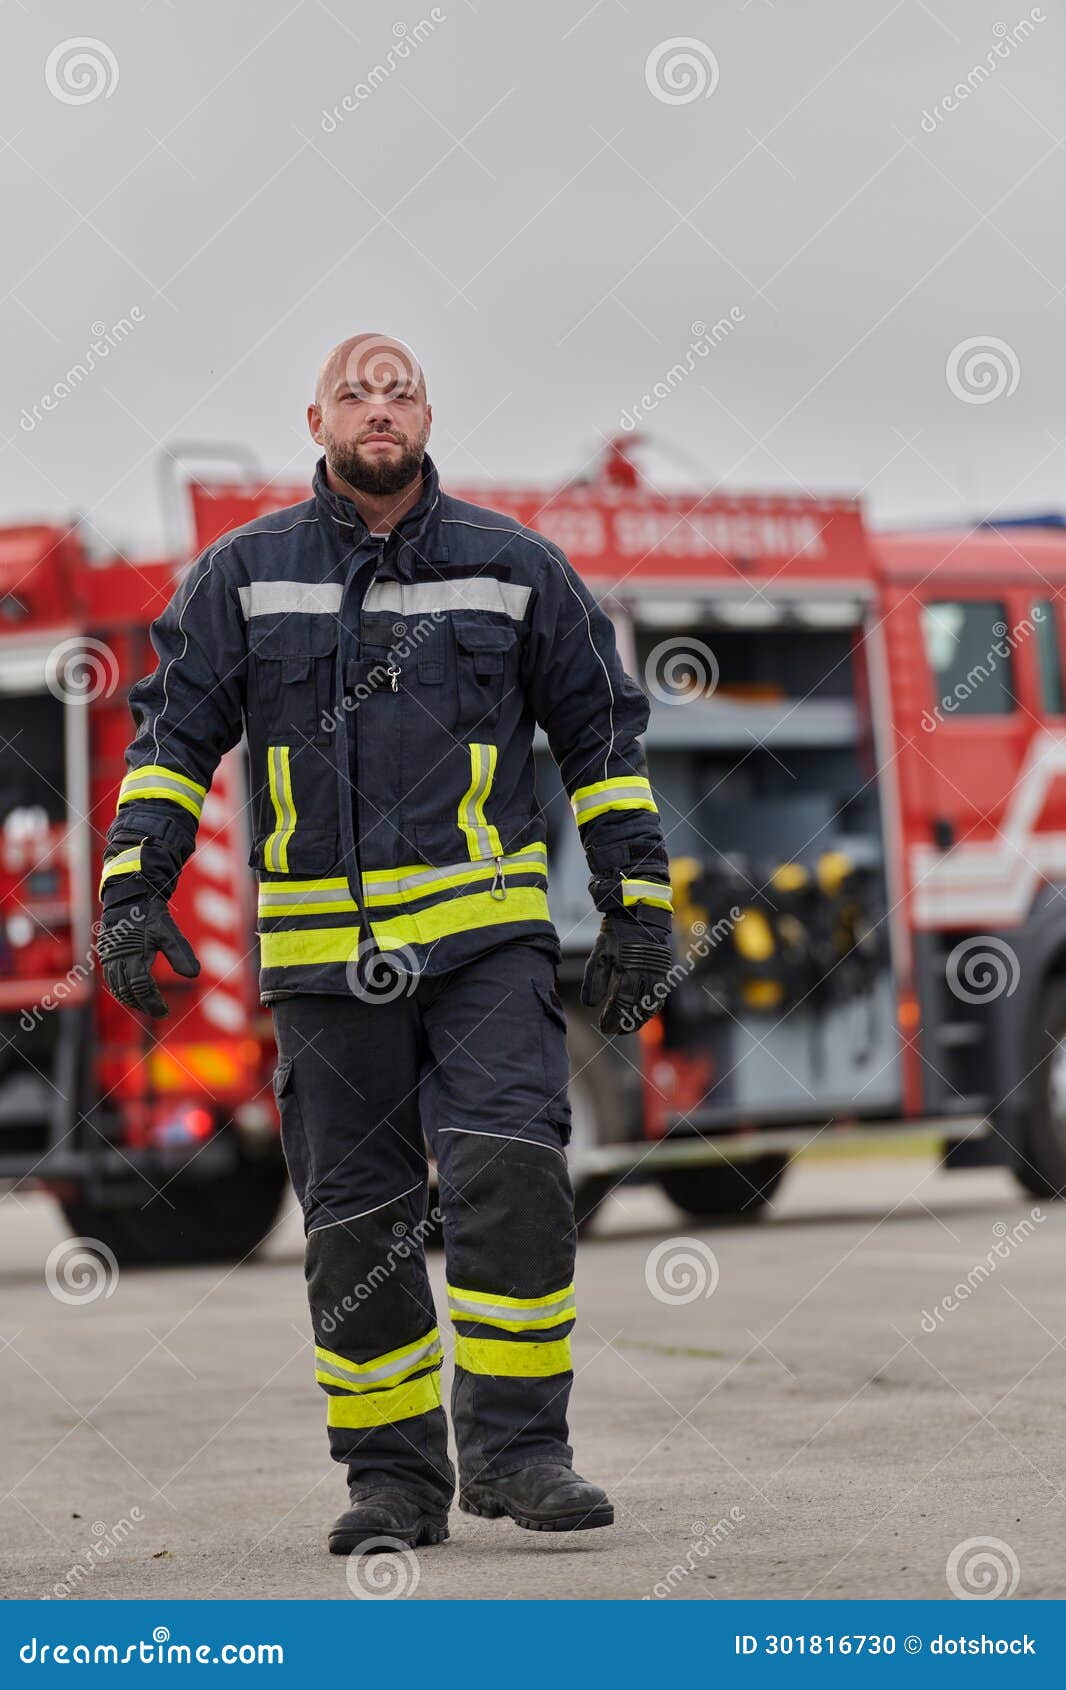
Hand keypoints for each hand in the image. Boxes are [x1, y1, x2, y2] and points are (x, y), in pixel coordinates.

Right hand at [97, 895, 199, 1018]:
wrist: (129, 896)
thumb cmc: (150, 915)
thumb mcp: (169, 932)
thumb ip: (180, 954)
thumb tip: (194, 975)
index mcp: (133, 954)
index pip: (141, 988)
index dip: (153, 1003)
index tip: (164, 1011)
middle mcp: (117, 959)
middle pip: (127, 992)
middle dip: (143, 1005)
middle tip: (159, 1011)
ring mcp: (109, 957)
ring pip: (117, 988)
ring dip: (131, 1000)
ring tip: (147, 1005)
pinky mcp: (106, 954)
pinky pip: (112, 979)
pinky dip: (122, 990)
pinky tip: (134, 992)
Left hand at [580, 914, 672, 1034]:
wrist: (639, 915)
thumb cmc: (616, 935)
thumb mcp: (600, 954)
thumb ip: (594, 980)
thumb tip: (590, 1005)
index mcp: (629, 970)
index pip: (621, 1003)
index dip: (612, 1018)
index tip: (604, 1027)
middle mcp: (646, 974)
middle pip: (637, 1009)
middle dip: (625, 1023)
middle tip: (614, 1031)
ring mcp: (658, 974)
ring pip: (650, 1006)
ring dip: (639, 1020)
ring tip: (627, 1028)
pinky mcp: (664, 972)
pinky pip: (659, 997)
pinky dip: (650, 1009)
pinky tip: (641, 1014)